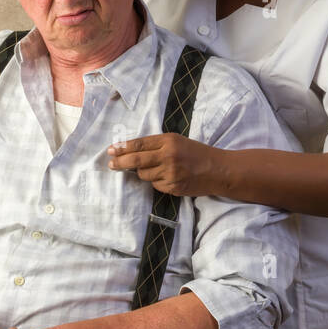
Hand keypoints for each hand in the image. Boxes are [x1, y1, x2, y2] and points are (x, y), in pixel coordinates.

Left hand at [107, 133, 222, 196]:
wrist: (217, 170)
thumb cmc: (196, 153)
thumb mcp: (177, 141)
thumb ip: (156, 144)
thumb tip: (130, 151)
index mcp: (168, 141)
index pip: (139, 144)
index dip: (122, 148)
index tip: (110, 150)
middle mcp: (168, 156)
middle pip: (136, 161)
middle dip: (120, 162)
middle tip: (111, 164)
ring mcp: (170, 173)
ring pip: (144, 175)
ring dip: (144, 172)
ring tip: (157, 168)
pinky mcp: (173, 187)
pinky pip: (155, 185)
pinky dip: (157, 181)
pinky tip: (168, 177)